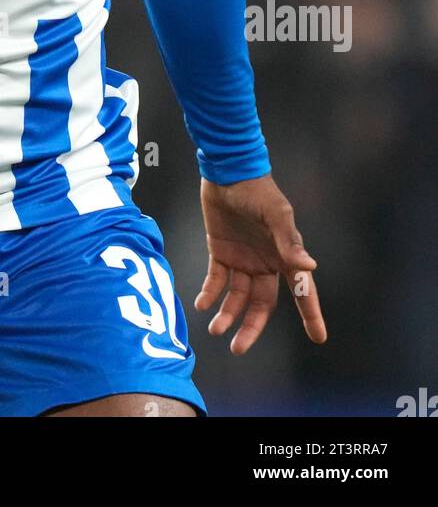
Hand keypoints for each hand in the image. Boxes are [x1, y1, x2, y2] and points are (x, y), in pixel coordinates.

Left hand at [195, 173, 326, 353]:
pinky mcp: (220, 252)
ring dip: (226, 314)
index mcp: (285, 256)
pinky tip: (201, 304)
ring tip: (214, 330)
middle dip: (251, 327)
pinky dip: (209, 294)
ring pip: (237, 297)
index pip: (301, 291)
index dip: (311, 314)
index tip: (320, 338)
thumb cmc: (258, 191)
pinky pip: (216, 280)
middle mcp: (265, 263)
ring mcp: (242, 260)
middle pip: (261, 304)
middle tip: (238, 349)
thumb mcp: (276, 215)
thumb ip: (289, 242)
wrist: (228, 171)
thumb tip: (310, 268)